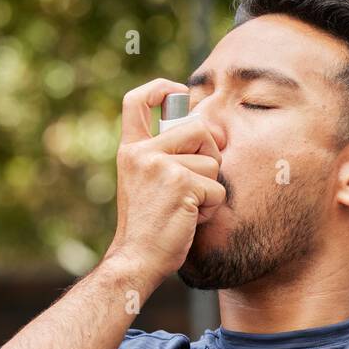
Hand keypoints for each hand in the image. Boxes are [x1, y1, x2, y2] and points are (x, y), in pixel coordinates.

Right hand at [105, 78, 226, 282]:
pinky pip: (217, 188)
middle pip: (198, 128)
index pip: (137, 101)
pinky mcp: (180, 183)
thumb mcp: (149, 183)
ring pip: (212, 162)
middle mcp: (142, 152)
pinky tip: (190, 220)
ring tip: (186, 209)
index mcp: (130, 150)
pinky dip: (211, 208)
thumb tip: (216, 134)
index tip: (178, 92)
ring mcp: (160, 165)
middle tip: (196, 185)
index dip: (161, 88)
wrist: (136, 260)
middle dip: (210, 156)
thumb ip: (170, 157)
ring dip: (209, 189)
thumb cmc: (148, 228)